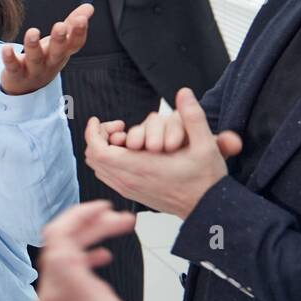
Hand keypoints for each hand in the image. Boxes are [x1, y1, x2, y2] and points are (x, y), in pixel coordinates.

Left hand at [0, 3, 91, 94]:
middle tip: (60, 26)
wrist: (27, 89)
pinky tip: (6, 48)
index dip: (79, 33)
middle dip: (59, 40)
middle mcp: (50, 62)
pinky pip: (13, 67)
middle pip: (57, 52)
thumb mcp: (61, 43)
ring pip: (35, 59)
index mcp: (62, 53)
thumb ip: (73, 24)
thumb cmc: (46, 59)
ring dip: (33, 46)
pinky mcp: (16, 74)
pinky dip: (10, 58)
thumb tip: (89, 7)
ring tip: (32, 32)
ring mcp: (33, 70)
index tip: (81, 19)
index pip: (75, 44)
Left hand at [83, 88, 242, 218]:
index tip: (98, 119)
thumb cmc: (205, 178)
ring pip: (98, 168)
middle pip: (93, 158)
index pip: (98, 150)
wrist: (207, 207)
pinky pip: (107, 176)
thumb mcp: (206, 144)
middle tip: (116, 126)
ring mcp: (128, 190)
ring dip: (103, 150)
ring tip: (121, 137)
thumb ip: (193, 116)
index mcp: (141, 167)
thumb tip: (184, 93)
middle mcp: (129, 181)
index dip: (93, 132)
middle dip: (98, 138)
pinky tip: (127, 152)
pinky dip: (108, 162)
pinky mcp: (131, 194)